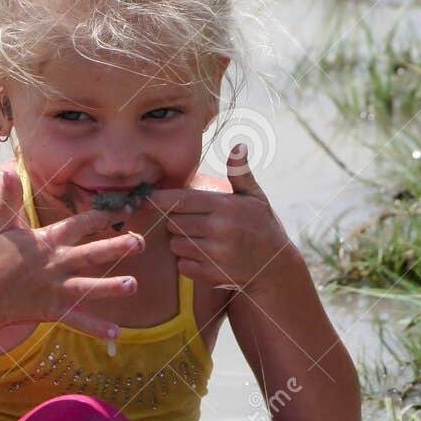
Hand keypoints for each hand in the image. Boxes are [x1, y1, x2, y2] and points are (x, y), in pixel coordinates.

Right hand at [0, 168, 144, 338]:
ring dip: (111, 287)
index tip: (124, 210)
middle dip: (116, 247)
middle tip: (141, 242)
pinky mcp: (50, 311)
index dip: (102, 216)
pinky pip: (77, 320)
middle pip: (90, 253)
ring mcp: (54, 289)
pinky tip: (116, 333)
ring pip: (88, 287)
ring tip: (134, 285)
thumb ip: (9, 197)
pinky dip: (95, 328)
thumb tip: (7, 169)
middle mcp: (55, 264)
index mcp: (46, 242)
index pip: (79, 225)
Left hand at [146, 145, 294, 293]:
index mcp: (225, 206)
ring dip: (181, 242)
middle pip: (173, 222)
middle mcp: (218, 229)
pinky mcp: (211, 274)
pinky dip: (188, 261)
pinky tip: (205, 256)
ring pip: (175, 244)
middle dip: (177, 221)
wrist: (276, 266)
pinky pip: (182, 265)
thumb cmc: (262, 226)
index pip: (180, 201)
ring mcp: (215, 254)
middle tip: (193, 222)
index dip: (158, 199)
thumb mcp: (255, 197)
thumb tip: (238, 146)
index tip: (144, 198)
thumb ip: (240, 173)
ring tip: (201, 239)